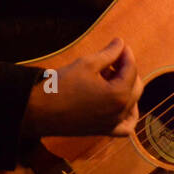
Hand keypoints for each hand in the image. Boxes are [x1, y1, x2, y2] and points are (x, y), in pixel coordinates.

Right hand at [21, 37, 144, 138]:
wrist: (38, 110)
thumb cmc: (62, 85)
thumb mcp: (87, 63)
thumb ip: (109, 53)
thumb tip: (121, 43)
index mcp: (118, 95)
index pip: (131, 70)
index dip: (126, 54)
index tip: (120, 44)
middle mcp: (120, 112)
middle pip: (134, 85)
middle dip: (126, 69)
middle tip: (112, 58)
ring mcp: (112, 124)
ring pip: (131, 104)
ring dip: (127, 88)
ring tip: (112, 78)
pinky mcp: (103, 131)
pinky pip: (125, 127)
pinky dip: (128, 116)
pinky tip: (120, 104)